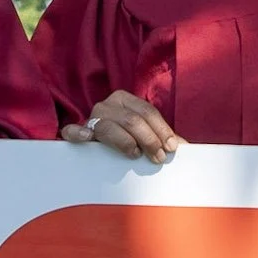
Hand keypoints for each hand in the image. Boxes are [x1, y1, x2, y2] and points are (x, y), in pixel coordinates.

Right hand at [62, 90, 184, 164]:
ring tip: (137, 155)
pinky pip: (73, 131)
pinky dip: (78, 133)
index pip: (147, 112)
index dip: (162, 130)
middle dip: (149, 140)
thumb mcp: (146, 134)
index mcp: (125, 99)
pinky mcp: (78, 132)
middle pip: (132, 120)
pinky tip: (87, 137)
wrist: (96, 144)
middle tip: (159, 158)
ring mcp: (91, 118)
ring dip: (126, 143)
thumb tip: (185, 148)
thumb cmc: (127, 138)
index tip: (172, 147)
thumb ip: (162, 138)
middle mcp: (107, 105)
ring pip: (110, 127)